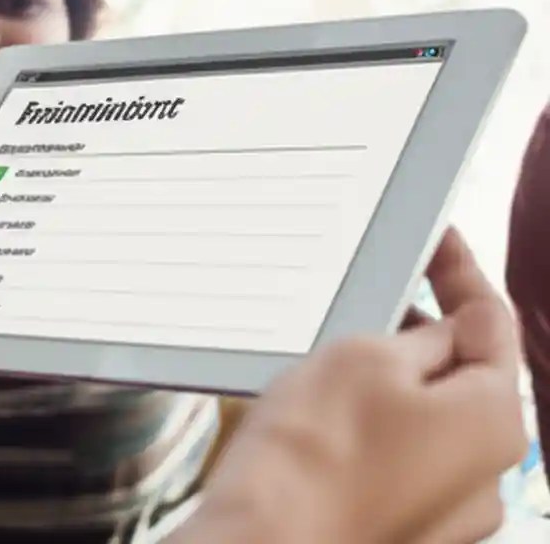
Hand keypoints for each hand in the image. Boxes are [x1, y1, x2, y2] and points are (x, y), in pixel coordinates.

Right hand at [175, 229, 526, 543]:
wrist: (260, 540)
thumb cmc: (310, 456)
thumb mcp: (363, 355)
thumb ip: (419, 335)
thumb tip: (442, 335)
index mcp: (493, 422)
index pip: (490, 321)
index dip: (459, 270)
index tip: (436, 240)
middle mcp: (484, 475)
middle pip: (461, 377)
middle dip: (417, 338)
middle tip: (362, 306)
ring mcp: (443, 510)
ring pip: (425, 421)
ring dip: (387, 389)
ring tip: (325, 375)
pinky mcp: (400, 527)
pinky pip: (395, 460)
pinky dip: (368, 433)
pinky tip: (321, 425)